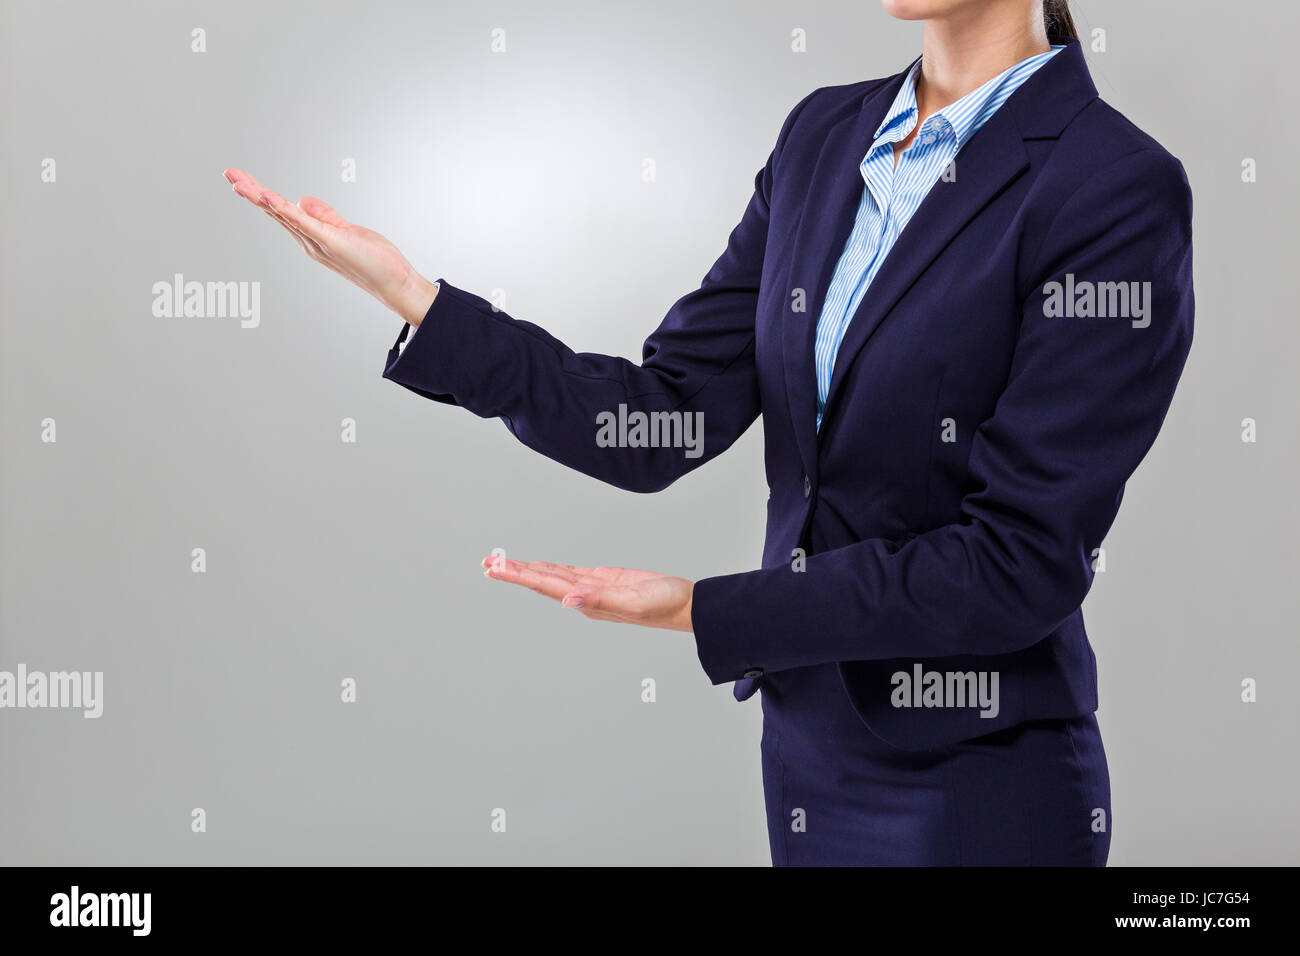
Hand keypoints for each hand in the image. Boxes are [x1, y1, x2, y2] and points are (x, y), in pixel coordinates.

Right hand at [223, 167, 437, 325]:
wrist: (394, 283)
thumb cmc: (374, 260)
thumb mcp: (346, 230)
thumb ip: (325, 215)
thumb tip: (303, 200)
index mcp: (311, 237)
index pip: (282, 211)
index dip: (261, 195)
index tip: (241, 179)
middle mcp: (308, 242)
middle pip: (274, 212)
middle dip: (251, 192)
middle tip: (228, 174)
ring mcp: (317, 242)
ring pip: (283, 216)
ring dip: (259, 198)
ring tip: (238, 182)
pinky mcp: (330, 241)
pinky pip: (303, 222)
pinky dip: (284, 209)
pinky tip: (268, 197)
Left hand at [482, 556, 694, 632]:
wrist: (686, 606)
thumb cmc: (664, 605)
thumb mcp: (633, 601)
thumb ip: (599, 600)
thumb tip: (566, 600)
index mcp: (587, 601)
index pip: (545, 585)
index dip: (519, 575)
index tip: (494, 569)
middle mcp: (585, 597)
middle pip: (542, 582)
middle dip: (514, 572)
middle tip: (487, 564)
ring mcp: (593, 589)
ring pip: (553, 577)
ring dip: (528, 571)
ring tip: (504, 565)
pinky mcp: (605, 580)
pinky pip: (570, 574)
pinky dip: (552, 569)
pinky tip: (541, 567)